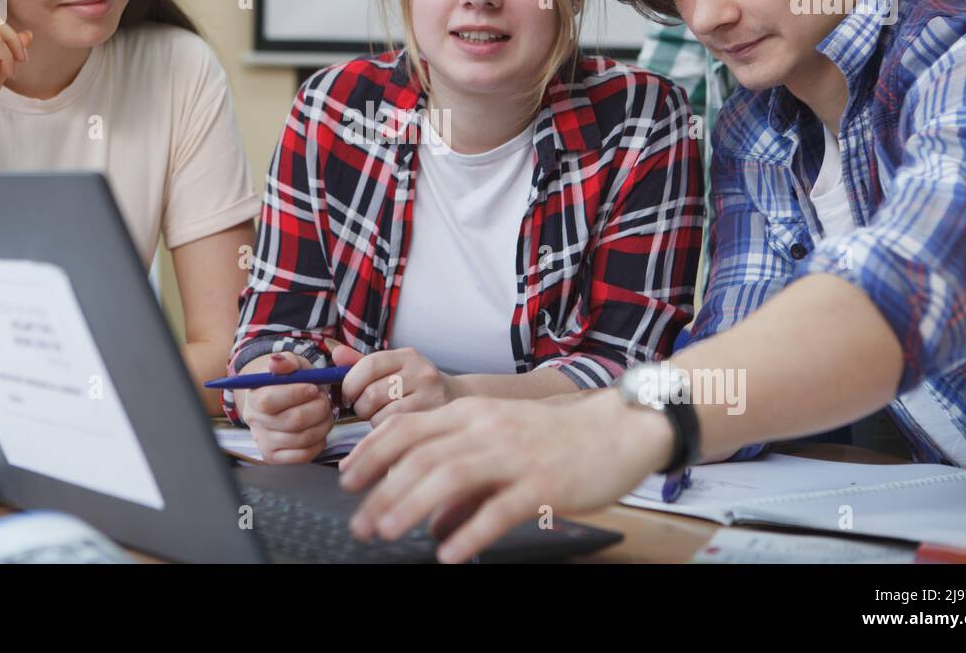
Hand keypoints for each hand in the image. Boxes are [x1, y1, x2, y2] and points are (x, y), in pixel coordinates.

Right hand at [237, 352, 335, 463]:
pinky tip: (319, 429)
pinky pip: (303, 456)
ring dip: (323, 424)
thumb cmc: (290, 382)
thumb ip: (286, 362)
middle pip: (293, 421)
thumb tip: (277, 362)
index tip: (314, 388)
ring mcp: (264, 442)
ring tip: (325, 413)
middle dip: (318, 408)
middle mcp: (255, 421)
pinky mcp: (276, 457)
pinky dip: (319, 442)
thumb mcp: (291, 365)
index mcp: (254, 396)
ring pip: (302, 439)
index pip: (269, 400)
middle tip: (325, 400)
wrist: (283, 400)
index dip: (296, 394)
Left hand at [333, 344, 460, 427]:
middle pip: (372, 393)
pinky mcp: (431, 417)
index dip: (350, 382)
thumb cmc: (415, 386)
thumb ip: (361, 363)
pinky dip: (384, 428)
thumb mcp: (392, 369)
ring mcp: (429, 395)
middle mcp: (420, 371)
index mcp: (406, 356)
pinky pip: (393, 427)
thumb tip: (334, 352)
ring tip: (380, 415)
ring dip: (372, 419)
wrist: (457, 401)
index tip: (347, 394)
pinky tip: (391, 424)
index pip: (369, 364)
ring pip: (381, 413)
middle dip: (360, 405)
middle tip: (364, 408)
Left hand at [337, 391, 673, 562]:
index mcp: (472, 413)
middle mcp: (487, 428)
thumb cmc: (555, 437)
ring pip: (450, 476)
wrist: (617, 430)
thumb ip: (463, 476)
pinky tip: (449, 552)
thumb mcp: (500, 441)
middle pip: (421, 456)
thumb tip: (433, 524)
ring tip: (388, 533)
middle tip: (361, 523)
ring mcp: (514, 454)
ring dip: (412, 506)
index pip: (407, 427)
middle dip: (383, 491)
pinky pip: (498, 509)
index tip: (348, 478)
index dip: (372, 452)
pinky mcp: (543, 483)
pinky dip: (469, 531)